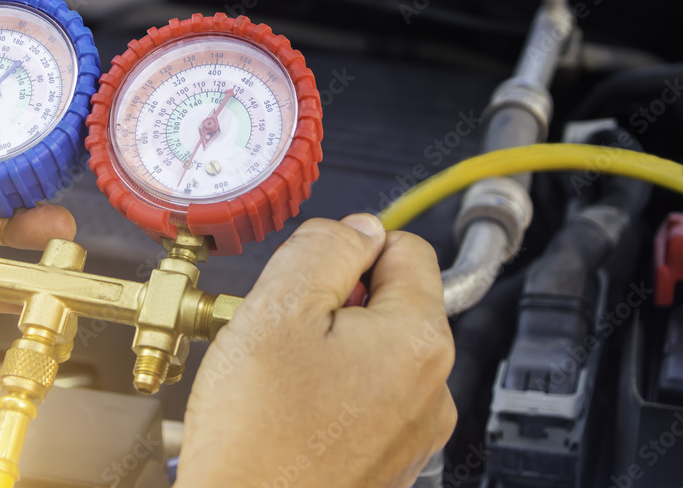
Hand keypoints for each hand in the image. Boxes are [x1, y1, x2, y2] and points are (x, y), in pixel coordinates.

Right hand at [176, 214, 455, 487]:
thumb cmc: (259, 441)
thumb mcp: (277, 308)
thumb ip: (324, 247)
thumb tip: (357, 227)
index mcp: (418, 341)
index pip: (405, 247)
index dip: (348, 248)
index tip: (308, 276)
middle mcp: (432, 390)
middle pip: (386, 303)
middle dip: (331, 304)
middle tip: (278, 335)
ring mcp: (411, 433)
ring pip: (369, 354)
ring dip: (324, 351)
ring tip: (276, 381)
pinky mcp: (386, 463)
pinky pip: (361, 402)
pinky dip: (326, 395)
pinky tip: (286, 414)